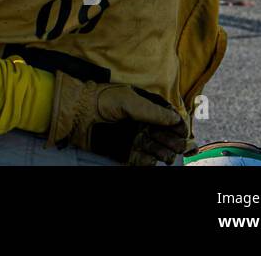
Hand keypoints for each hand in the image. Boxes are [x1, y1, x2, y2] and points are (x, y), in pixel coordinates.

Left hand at [47, 72, 187, 164]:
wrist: (77, 113)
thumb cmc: (101, 100)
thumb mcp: (128, 100)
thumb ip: (152, 111)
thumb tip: (175, 118)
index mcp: (143, 106)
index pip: (166, 117)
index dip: (176, 124)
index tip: (183, 131)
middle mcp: (141, 122)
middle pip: (164, 134)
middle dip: (173, 140)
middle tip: (178, 145)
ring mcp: (133, 137)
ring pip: (156, 147)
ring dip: (164, 151)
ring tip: (168, 154)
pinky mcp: (125, 151)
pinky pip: (142, 159)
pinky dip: (150, 160)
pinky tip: (154, 159)